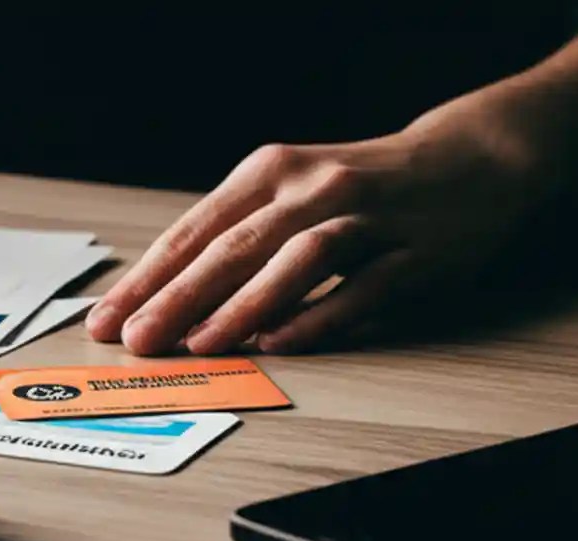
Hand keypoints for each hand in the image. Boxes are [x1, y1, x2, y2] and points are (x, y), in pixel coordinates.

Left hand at [86, 112, 540, 355]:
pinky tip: (280, 345)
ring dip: (244, 305)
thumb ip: (236, 237)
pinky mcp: (414, 252)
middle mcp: (312, 186)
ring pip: (297, 260)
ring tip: (199, 344)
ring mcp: (367, 217)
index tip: (108, 319)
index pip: (195, 230)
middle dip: (178, 296)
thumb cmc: (359, 184)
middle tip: (137, 340)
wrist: (469, 159)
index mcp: (270, 171)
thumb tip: (167, 298)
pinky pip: (361, 288)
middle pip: (235, 245)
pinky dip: (318, 318)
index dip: (148, 278)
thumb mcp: (289, 191)